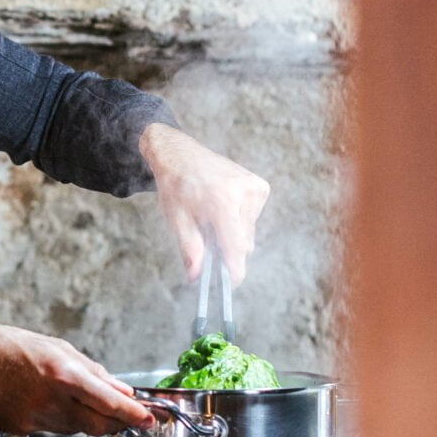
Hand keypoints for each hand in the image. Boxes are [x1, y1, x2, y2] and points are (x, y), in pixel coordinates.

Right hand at [0, 310, 154, 436]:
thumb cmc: (5, 345)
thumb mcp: (54, 347)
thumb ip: (91, 371)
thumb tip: (120, 389)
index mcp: (62, 373)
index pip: (110, 402)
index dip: (134, 414)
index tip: (149, 419)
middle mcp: (49, 399)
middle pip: (97, 425)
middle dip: (115, 422)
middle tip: (125, 416)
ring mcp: (33, 418)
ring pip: (74, 429)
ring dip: (83, 418)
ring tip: (68, 396)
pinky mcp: (19, 429)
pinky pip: (50, 430)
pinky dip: (56, 419)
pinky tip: (40, 400)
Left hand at [140, 123, 271, 284]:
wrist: (181, 154)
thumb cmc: (175, 186)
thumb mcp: (176, 219)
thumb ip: (190, 249)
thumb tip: (196, 276)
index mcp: (222, 201)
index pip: (236, 246)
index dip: (234, 269)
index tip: (231, 283)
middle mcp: (243, 193)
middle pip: (243, 243)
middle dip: (226, 249)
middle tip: (206, 239)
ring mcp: (255, 187)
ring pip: (249, 232)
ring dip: (232, 234)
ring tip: (211, 216)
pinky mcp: (260, 186)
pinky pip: (253, 218)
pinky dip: (238, 220)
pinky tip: (222, 206)